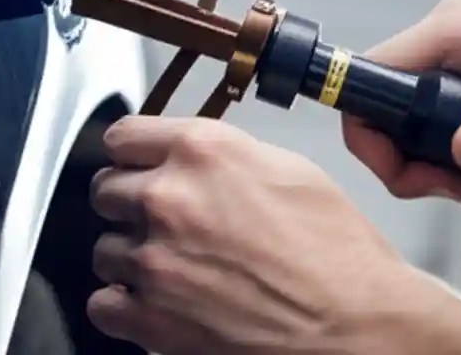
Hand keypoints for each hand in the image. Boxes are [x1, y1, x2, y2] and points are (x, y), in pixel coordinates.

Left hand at [87, 116, 420, 354]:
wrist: (356, 323)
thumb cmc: (336, 251)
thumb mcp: (285, 169)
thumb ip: (220, 155)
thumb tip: (186, 158)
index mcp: (201, 151)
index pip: (121, 137)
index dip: (132, 155)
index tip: (136, 166)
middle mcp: (169, 199)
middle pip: (105, 190)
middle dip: (129, 204)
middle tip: (161, 221)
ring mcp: (155, 261)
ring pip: (104, 249)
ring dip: (131, 257)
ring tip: (172, 267)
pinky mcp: (152, 318)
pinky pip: (104, 304)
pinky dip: (124, 305)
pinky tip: (156, 302)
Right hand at [343, 0, 460, 207]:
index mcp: (457, 29)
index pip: (371, 76)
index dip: (372, 132)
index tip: (412, 177)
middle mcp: (442, 45)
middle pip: (383, 119)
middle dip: (422, 169)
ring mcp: (446, 71)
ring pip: (407, 142)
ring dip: (448, 178)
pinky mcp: (455, 98)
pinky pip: (431, 147)